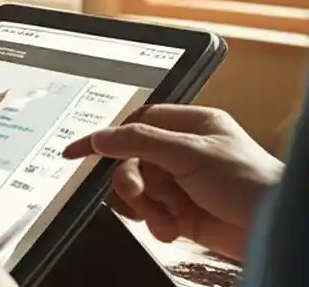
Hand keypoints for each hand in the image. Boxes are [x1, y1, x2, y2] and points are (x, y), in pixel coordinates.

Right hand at [63, 105, 282, 257]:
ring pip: (139, 190)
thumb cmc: (250, 182)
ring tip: (163, 219)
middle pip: (132, 161)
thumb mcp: (191, 153)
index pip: (137, 122)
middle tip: (136, 193)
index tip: (77, 150)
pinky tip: (172, 229)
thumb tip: (101, 137)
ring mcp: (182, 183)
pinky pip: (150, 213)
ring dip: (146, 206)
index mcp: (190, 125)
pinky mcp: (182, 212)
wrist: (274, 229)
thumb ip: (141, 141)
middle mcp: (183, 152)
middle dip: (132, 180)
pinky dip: (156, 222)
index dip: (107, 136)